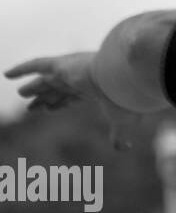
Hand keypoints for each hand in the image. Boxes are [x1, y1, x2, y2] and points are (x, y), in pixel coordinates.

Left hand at [5, 52, 146, 149]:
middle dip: (46, 97)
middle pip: (59, 89)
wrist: (127, 78)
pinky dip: (22, 68)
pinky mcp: (62, 64)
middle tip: (32, 107)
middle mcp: (82, 77)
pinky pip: (36, 64)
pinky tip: (6, 75)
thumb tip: (124, 148)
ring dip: (34, 87)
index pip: (73, 97)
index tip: (50, 110)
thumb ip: (119, 135)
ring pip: (47, 80)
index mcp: (96, 89)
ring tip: (22, 93)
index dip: (60, 104)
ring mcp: (71, 70)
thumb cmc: (128, 99)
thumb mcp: (123, 121)